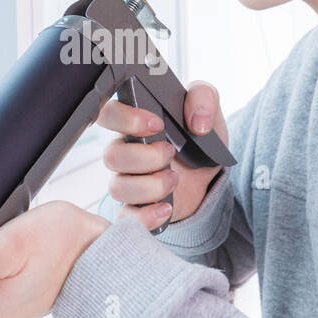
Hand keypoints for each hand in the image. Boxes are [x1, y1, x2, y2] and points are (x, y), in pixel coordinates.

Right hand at [98, 80, 228, 229]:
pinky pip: (125, 219)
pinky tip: (167, 208)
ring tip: (175, 179)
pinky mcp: (137, 209)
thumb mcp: (207, 110)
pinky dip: (145, 217)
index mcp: (134, 123)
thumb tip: (197, 122)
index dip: (125, 119)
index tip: (156, 124)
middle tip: (171, 153)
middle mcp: (124, 151)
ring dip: (149, 186)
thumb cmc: (198, 137)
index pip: (108, 114)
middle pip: (111, 156)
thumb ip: (204, 97)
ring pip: (117, 188)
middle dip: (144, 157)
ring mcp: (128, 182)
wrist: (209, 173)